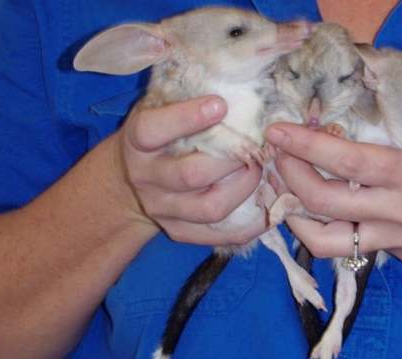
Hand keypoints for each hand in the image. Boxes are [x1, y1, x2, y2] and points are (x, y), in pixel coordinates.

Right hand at [115, 95, 264, 244]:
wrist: (133, 179)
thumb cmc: (162, 133)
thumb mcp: (161, 108)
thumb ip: (186, 98)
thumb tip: (236, 79)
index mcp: (138, 142)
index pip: (153, 130)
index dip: (187, 118)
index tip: (221, 104)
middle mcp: (146, 178)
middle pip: (190, 174)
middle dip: (232, 160)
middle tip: (257, 147)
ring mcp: (162, 209)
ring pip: (210, 208)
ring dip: (245, 188)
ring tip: (260, 170)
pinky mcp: (179, 232)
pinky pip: (219, 235)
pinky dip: (250, 223)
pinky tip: (267, 206)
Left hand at [268, 92, 401, 272]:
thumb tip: (380, 59)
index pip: (349, 163)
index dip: (308, 145)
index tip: (279, 130)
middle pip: (326, 203)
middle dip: (288, 175)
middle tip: (275, 153)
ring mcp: (400, 241)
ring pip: (329, 242)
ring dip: (296, 216)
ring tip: (283, 191)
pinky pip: (354, 248)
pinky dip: (327, 230)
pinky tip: (319, 209)